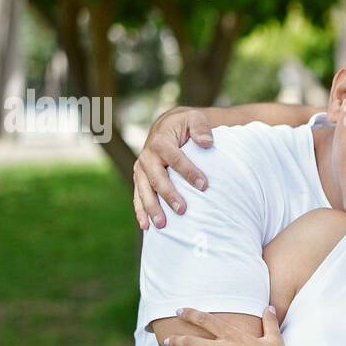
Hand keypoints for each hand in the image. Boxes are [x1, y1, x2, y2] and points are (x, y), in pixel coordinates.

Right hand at [133, 106, 213, 229]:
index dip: (188, 171)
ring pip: (144, 190)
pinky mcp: (140, 178)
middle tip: (183, 210)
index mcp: (161, 141)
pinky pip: (138, 196)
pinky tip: (146, 227)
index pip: (175, 158)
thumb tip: (207, 142)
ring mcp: (141, 169)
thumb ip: (201, 128)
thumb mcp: (194, 119)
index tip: (203, 185)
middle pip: (157, 178)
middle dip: (169, 194)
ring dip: (152, 208)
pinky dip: (140, 211)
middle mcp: (147, 156)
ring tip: (162, 224)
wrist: (167, 126)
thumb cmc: (185, 125)